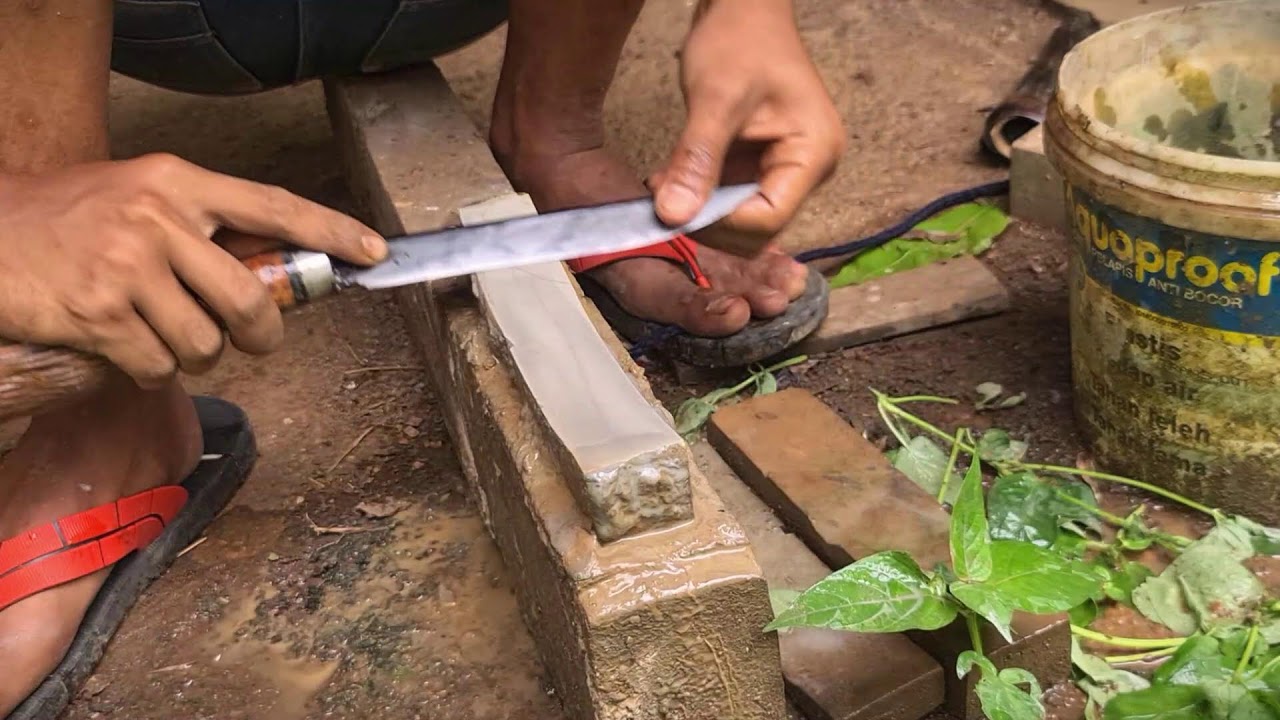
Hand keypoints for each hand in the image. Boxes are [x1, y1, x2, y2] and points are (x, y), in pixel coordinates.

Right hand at [0, 153, 386, 386]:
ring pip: (205, 342)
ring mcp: (126, 267)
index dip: (331, 232)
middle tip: (254, 341)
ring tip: (159, 335)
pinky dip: (150, 371)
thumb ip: (198, 224)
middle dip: (261, 334)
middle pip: (249, 297)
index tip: (373, 251)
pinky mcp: (99, 315)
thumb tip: (268, 271)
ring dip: (194, 354)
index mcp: (176, 181)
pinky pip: (158, 366)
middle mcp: (156, 219)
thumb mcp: (136, 195)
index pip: (273, 205)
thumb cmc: (65, 218)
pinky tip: (124, 351)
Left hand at [650, 0, 844, 242]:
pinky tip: (670, 180)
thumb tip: (673, 216)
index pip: (768, 217)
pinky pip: (729, 198)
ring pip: (740, 218)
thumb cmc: (740, 39)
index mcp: (814, 154)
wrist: (742, 6)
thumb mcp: (715, 99)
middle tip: (662, 202)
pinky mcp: (760, 164)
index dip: (720, 223)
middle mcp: (807, 168)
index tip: (676, 211)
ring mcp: (784, 168)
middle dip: (709, 222)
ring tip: (663, 187)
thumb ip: (697, 160)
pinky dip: (699, 196)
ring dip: (700, 212)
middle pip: (758, 227)